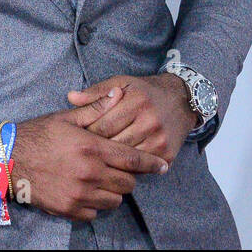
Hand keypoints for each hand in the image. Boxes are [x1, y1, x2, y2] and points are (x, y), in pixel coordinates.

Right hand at [0, 93, 169, 221]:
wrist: (7, 159)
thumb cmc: (38, 134)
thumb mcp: (67, 117)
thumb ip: (96, 108)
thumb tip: (119, 93)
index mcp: (91, 147)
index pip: (132, 159)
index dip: (151, 164)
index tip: (163, 167)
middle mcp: (89, 173)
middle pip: (128, 183)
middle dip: (129, 176)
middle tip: (119, 168)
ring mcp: (78, 194)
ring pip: (115, 200)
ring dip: (114, 191)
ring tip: (103, 179)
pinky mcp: (68, 209)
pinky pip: (95, 212)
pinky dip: (96, 204)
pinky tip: (88, 191)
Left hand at [66, 74, 198, 164]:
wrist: (181, 100)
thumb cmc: (145, 92)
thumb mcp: (122, 83)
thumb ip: (97, 92)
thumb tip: (71, 97)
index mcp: (136, 101)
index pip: (103, 125)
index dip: (87, 134)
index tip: (76, 139)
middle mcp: (150, 120)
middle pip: (113, 144)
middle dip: (96, 150)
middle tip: (82, 154)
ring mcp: (159, 139)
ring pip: (126, 159)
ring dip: (110, 162)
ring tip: (96, 161)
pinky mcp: (167, 155)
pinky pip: (140, 168)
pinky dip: (127, 168)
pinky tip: (116, 166)